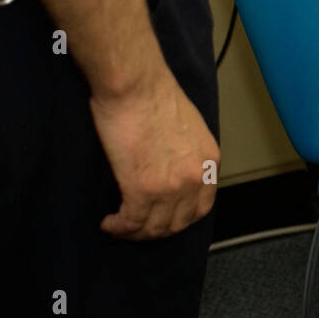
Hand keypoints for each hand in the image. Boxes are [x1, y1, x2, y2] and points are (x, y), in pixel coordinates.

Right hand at [89, 66, 219, 239]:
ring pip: (155, 228)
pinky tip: (109, 222)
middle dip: (156, 230)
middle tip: (136, 226)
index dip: (179, 218)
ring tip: (119, 225)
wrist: (136, 85)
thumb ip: (186, 153)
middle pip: (178, 222)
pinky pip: (131, 222)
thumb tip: (171, 169)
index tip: (161, 218)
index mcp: (209, 160)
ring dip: (135, 232)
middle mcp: (196, 177)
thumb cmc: (154, 95)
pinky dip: (119, 227)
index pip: (201, 206)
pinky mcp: (143, 189)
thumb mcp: (188, 127)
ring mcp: (171, 186)